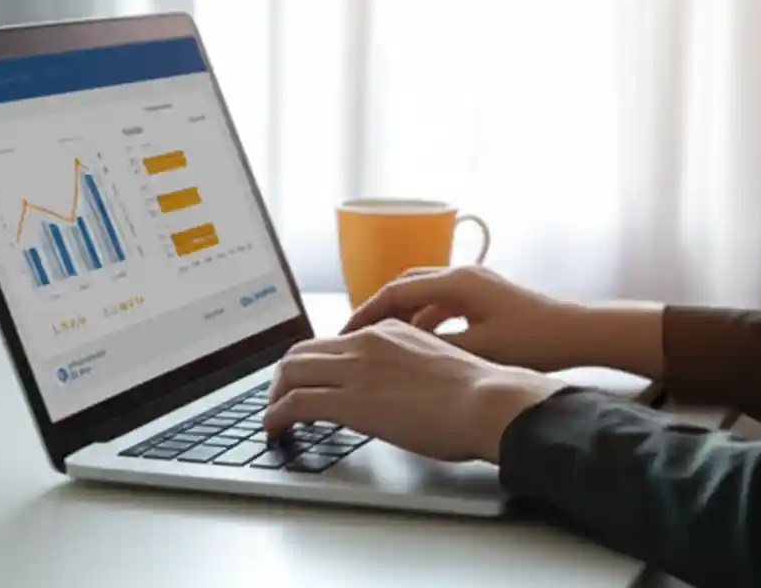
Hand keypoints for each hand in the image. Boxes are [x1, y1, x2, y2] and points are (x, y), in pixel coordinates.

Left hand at [264, 318, 565, 462]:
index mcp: (389, 331)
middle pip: (302, 351)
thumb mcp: (435, 362)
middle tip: (281, 399)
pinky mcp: (350, 401)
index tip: (309, 382)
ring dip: (274, 396)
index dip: (313, 363)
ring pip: (291, 372)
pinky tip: (275, 429)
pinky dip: (275, 416)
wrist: (486, 402)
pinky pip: (295, 403)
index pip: (333, 341)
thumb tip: (396, 387)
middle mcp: (366, 342)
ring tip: (273, 417)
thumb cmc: (476, 393)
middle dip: (283, 377)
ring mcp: (356, 370)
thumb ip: (407, 365)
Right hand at [342, 266, 664, 377]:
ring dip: (402, 318)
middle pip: (405, 287)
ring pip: (424, 297)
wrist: (579, 333)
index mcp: (457, 281)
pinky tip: (420, 347)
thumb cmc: (536, 340)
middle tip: (354, 337)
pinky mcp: (487, 299)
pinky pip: (443, 307)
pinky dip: (426, 323)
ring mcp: (476, 286)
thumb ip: (435, 349)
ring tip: (380, 345)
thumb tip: (399, 355)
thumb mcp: (478, 349)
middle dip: (378, 312)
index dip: (365, 312)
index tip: (344, 333)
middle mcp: (463, 276)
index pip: (395, 291)